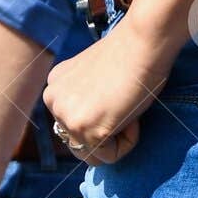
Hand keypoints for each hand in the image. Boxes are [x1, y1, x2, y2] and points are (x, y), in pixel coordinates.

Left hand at [43, 18, 177, 165]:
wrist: (143, 40)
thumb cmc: (130, 56)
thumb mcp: (94, 80)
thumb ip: (84, 102)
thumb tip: (87, 134)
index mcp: (54, 88)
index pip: (75, 128)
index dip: (102, 118)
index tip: (115, 93)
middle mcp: (53, 101)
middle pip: (80, 147)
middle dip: (106, 134)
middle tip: (121, 102)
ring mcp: (67, 116)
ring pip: (94, 156)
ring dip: (117, 139)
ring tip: (125, 107)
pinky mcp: (85, 129)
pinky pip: (110, 157)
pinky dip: (128, 141)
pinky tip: (130, 113)